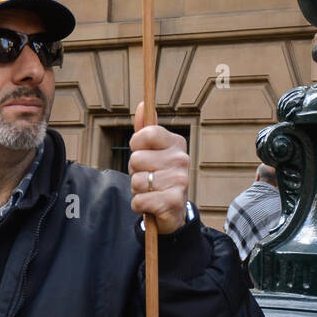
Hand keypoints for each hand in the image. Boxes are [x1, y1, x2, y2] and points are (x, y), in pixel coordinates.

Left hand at [128, 102, 189, 234]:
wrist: (173, 211)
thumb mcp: (152, 151)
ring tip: (151, 191)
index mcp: (176, 143)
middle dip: (135, 171)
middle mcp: (181, 159)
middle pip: (136, 158)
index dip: (136, 145)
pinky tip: (151, 204)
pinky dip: (139, 205)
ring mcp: (180, 180)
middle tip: (148, 177)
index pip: (146, 134)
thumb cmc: (158, 176)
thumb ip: (146, 129)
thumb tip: (142, 105)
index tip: (142, 152)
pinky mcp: (173, 201)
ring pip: (136, 181)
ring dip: (137, 190)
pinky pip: (139, 200)